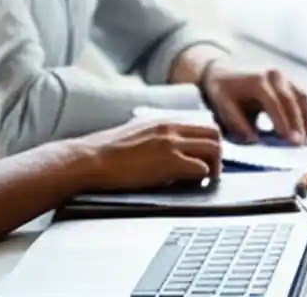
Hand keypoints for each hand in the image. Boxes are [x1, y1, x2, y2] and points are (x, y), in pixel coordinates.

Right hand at [71, 121, 221, 191]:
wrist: (89, 160)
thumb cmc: (105, 153)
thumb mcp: (136, 134)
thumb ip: (156, 137)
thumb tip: (168, 151)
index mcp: (164, 122)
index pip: (201, 125)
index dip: (207, 142)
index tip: (205, 156)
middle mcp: (171, 129)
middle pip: (214, 134)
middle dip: (217, 152)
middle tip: (212, 169)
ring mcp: (172, 144)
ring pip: (213, 148)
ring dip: (214, 165)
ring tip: (207, 178)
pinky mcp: (169, 162)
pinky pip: (200, 168)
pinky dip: (202, 176)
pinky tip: (193, 183)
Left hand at [201, 62, 306, 144]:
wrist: (224, 69)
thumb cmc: (223, 91)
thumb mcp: (223, 106)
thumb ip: (236, 123)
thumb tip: (253, 140)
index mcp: (258, 81)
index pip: (274, 104)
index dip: (283, 122)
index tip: (289, 140)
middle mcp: (275, 76)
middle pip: (292, 101)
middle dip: (298, 123)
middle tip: (302, 144)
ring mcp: (285, 76)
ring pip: (303, 97)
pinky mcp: (290, 80)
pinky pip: (303, 96)